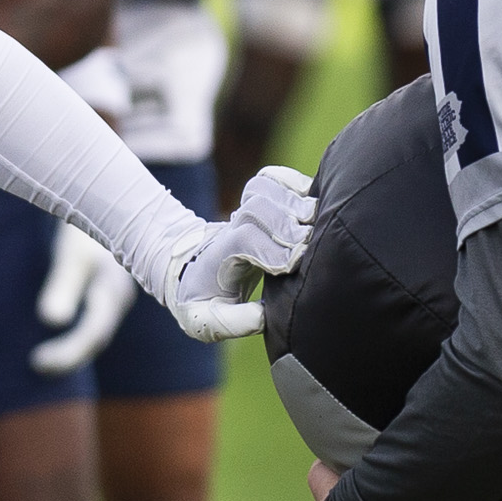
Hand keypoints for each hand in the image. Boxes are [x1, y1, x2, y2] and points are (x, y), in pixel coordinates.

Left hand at [32, 222, 140, 374]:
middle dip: (70, 355)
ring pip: (97, 330)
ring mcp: (113, 292)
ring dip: (73, 349)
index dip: (69, 352)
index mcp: (113, 290)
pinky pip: (94, 320)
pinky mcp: (106, 288)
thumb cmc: (87, 220)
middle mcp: (117, 295)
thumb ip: (63, 285)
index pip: (93, 333)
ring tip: (40, 363)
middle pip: (96, 336)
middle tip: (37, 365)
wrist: (105, 196)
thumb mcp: (72, 252)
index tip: (39, 363)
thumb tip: (51, 321)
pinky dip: (77, 335)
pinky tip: (58, 340)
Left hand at [167, 165, 314, 341]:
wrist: (189, 271)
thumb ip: (232, 322)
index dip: (272, 250)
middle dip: (288, 227)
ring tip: (312, 221)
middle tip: (308, 246)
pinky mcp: (257, 204)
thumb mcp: (205, 320)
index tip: (292, 266)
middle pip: (257, 210)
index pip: (245, 239)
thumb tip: (264, 316)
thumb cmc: (202, 300)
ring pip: (263, 190)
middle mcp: (230, 229)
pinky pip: (271, 179)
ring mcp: (242, 213)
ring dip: (292, 202)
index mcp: (219, 257)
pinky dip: (291, 181)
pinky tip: (309, 195)